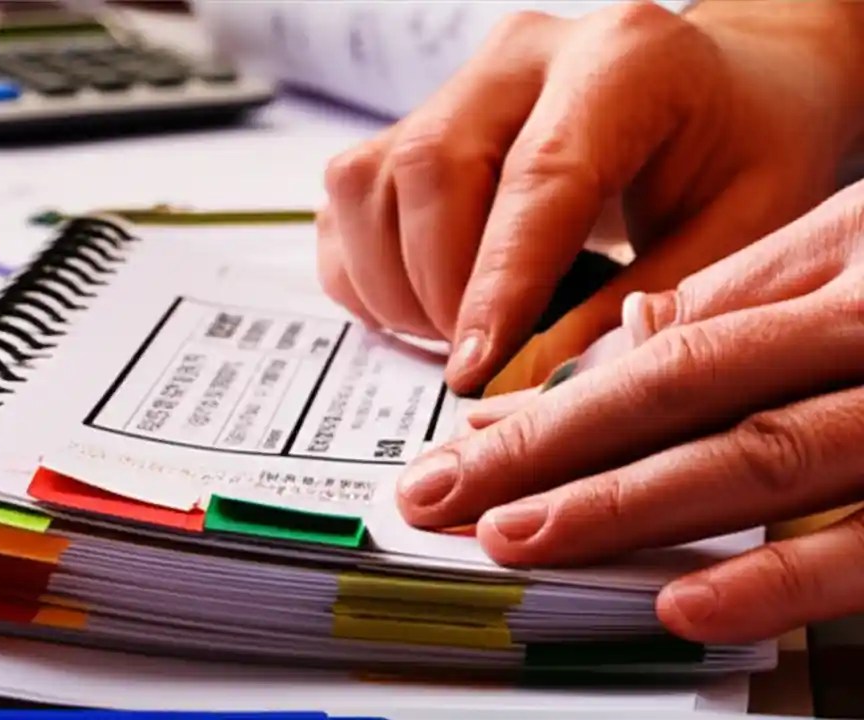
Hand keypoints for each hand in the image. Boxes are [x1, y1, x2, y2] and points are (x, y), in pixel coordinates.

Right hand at [317, 0, 863, 395]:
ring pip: (368, 184)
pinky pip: (347, 205)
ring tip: (463, 335)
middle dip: (442, 290)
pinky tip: (426, 308)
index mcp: (624, 60)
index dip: (500, 283)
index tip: (479, 369)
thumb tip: (536, 382)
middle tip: (483, 365)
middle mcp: (522, 56)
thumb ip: (644, 305)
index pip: (540, 175)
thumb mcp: (739, 233)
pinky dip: (368, 275)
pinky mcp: (410, 126)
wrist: (717, 102)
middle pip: (431, 168)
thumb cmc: (740, 157)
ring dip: (398, 287)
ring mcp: (455, 87)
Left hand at [395, 179, 863, 643]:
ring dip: (637, 512)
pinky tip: (691, 604)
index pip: (667, 351)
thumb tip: (634, 338)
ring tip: (529, 545)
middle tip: (455, 509)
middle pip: (693, 400)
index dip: (555, 408)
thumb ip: (755, 294)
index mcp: (846, 281)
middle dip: (558, 461)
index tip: (460, 455)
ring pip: (768, 464)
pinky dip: (786, 576)